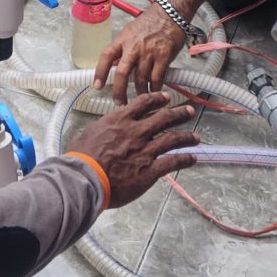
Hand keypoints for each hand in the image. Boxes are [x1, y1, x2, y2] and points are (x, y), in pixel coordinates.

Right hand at [63, 91, 198, 206]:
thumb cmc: (81, 159)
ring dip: (186, 137)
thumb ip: (101, 130)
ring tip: (196, 137)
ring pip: (172, 139)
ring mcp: (145, 150)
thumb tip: (102, 131)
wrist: (85, 178)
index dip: (157, 99)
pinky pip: (172, 162)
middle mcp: (136, 132)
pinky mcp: (150, 170)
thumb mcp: (88, 134)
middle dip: (178, 114)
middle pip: (163, 118)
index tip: (165, 98)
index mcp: (120, 120)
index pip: (143, 104)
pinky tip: (192, 159)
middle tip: (188, 112)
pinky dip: (185, 160)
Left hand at [93, 12, 187, 102]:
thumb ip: (122, 49)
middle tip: (119, 102)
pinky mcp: (163, 57)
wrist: (170, 13)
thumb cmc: (150, 22)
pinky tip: (153, 92)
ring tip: (139, 98)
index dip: (100, 72)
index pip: (106, 57)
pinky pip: (156, 78)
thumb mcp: (130, 32)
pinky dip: (154, 88)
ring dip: (139, 92)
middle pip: (122, 73)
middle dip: (119, 91)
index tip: (97, 85)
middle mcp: (133, 47)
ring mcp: (149, 52)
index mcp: (122, 40)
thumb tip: (113, 66)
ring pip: (140, 79)